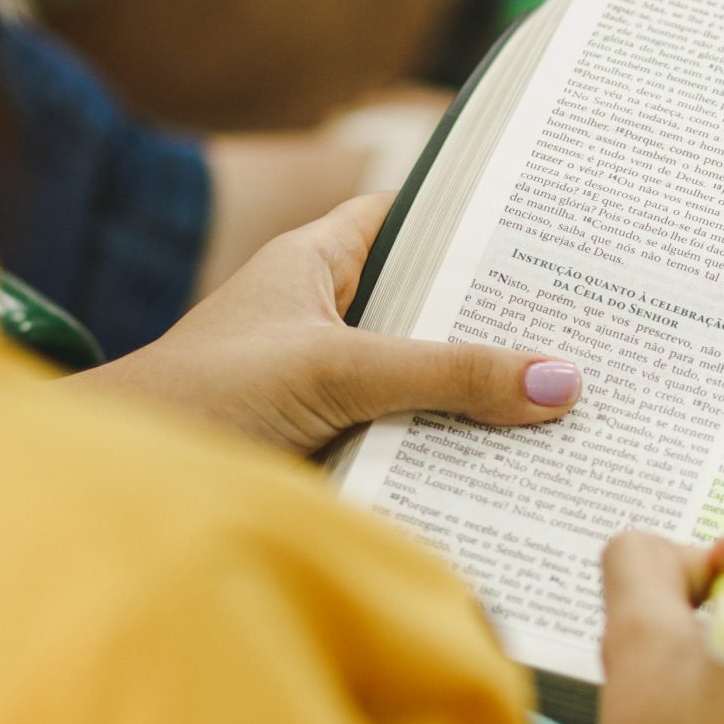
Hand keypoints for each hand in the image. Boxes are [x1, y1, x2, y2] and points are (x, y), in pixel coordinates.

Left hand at [77, 193, 583, 454]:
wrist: (126, 504)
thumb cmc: (203, 399)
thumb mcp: (337, 369)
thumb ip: (446, 374)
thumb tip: (561, 381)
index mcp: (314, 264)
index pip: (408, 219)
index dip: (472, 220)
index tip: (553, 227)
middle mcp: (325, 320)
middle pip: (433, 310)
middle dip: (504, 321)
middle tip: (598, 324)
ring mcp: (329, 392)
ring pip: (426, 385)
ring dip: (485, 398)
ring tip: (585, 399)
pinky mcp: (333, 455)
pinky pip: (410, 445)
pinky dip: (456, 457)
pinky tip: (524, 469)